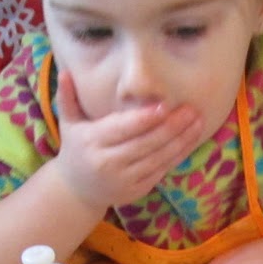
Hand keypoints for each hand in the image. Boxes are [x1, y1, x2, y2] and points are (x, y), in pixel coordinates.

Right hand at [52, 70, 205, 211]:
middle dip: (171, 127)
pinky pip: (161, 170)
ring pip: (157, 158)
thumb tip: (65, 72)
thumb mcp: (68, 123)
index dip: (145, 119)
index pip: (123, 128)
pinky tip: (190, 140)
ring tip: (197, 121)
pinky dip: (178, 155)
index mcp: (92, 142)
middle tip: (191, 110)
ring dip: (180, 140)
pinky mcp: (137, 190)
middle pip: (145, 143)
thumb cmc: (75, 149)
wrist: (76, 191)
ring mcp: (124, 179)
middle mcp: (108, 162)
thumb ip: (67, 97)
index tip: (164, 105)